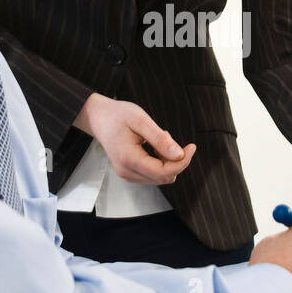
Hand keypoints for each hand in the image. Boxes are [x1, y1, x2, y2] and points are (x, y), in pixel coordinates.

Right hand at [74, 93, 196, 184]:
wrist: (99, 118)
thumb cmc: (118, 115)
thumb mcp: (140, 120)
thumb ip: (160, 139)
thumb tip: (179, 155)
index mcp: (128, 159)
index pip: (163, 172)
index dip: (182, 162)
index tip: (192, 146)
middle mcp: (127, 172)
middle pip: (164, 177)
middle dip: (174, 159)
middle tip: (166, 135)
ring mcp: (128, 175)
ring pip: (161, 177)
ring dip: (167, 160)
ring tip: (156, 138)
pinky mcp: (131, 173)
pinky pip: (154, 174)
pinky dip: (160, 161)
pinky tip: (152, 145)